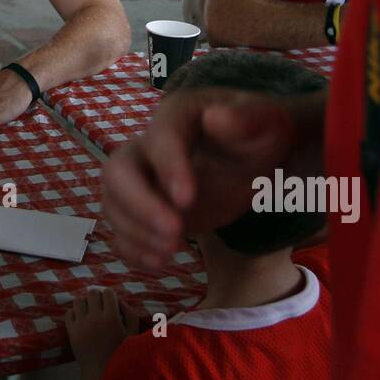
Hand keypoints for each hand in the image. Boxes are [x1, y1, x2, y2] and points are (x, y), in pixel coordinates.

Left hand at [64, 287, 141, 379]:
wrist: (101, 371)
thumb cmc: (119, 354)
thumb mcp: (133, 334)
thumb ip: (130, 315)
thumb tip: (120, 302)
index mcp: (111, 318)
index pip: (107, 293)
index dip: (110, 296)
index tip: (111, 303)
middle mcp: (95, 318)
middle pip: (92, 293)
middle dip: (97, 297)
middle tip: (100, 306)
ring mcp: (81, 324)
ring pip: (78, 301)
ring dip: (85, 303)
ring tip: (89, 311)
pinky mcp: (72, 332)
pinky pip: (68, 313)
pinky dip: (74, 313)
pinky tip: (81, 319)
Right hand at [102, 87, 300, 269]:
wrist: (251, 158)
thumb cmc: (257, 136)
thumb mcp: (265, 124)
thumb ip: (247, 119)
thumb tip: (216, 117)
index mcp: (177, 116)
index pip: (161, 140)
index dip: (169, 169)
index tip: (187, 201)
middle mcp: (148, 146)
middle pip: (118, 172)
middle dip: (139, 206)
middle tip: (175, 232)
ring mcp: (141, 180)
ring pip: (114, 203)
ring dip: (137, 232)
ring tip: (173, 250)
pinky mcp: (144, 209)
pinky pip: (120, 230)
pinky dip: (132, 250)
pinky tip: (160, 263)